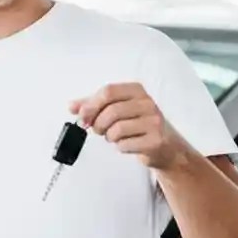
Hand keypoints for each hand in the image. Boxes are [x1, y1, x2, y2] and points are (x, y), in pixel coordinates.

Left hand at [70, 82, 191, 169]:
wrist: (165, 147)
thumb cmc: (138, 125)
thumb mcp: (117, 110)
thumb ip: (94, 106)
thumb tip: (72, 106)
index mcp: (136, 90)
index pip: (108, 91)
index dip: (90, 105)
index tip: (82, 117)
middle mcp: (148, 103)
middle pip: (111, 111)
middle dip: (98, 124)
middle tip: (99, 130)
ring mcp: (154, 121)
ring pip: (117, 129)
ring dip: (109, 137)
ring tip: (115, 137)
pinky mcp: (156, 140)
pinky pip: (125, 144)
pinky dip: (120, 147)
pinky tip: (128, 144)